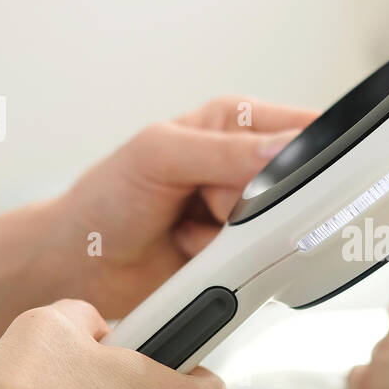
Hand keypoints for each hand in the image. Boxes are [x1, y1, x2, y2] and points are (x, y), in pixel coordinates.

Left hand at [57, 96, 317, 317]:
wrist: (84, 264)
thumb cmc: (108, 198)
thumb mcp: (158, 155)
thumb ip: (222, 150)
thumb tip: (278, 149)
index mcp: (233, 123)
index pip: (298, 128)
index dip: (303, 152)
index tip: (273, 177)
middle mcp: (245, 165)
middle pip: (295, 184)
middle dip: (254, 200)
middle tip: (208, 202)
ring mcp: (244, 212)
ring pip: (279, 226)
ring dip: (234, 235)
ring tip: (192, 227)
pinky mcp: (241, 252)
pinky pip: (262, 259)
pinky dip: (227, 261)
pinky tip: (194, 249)